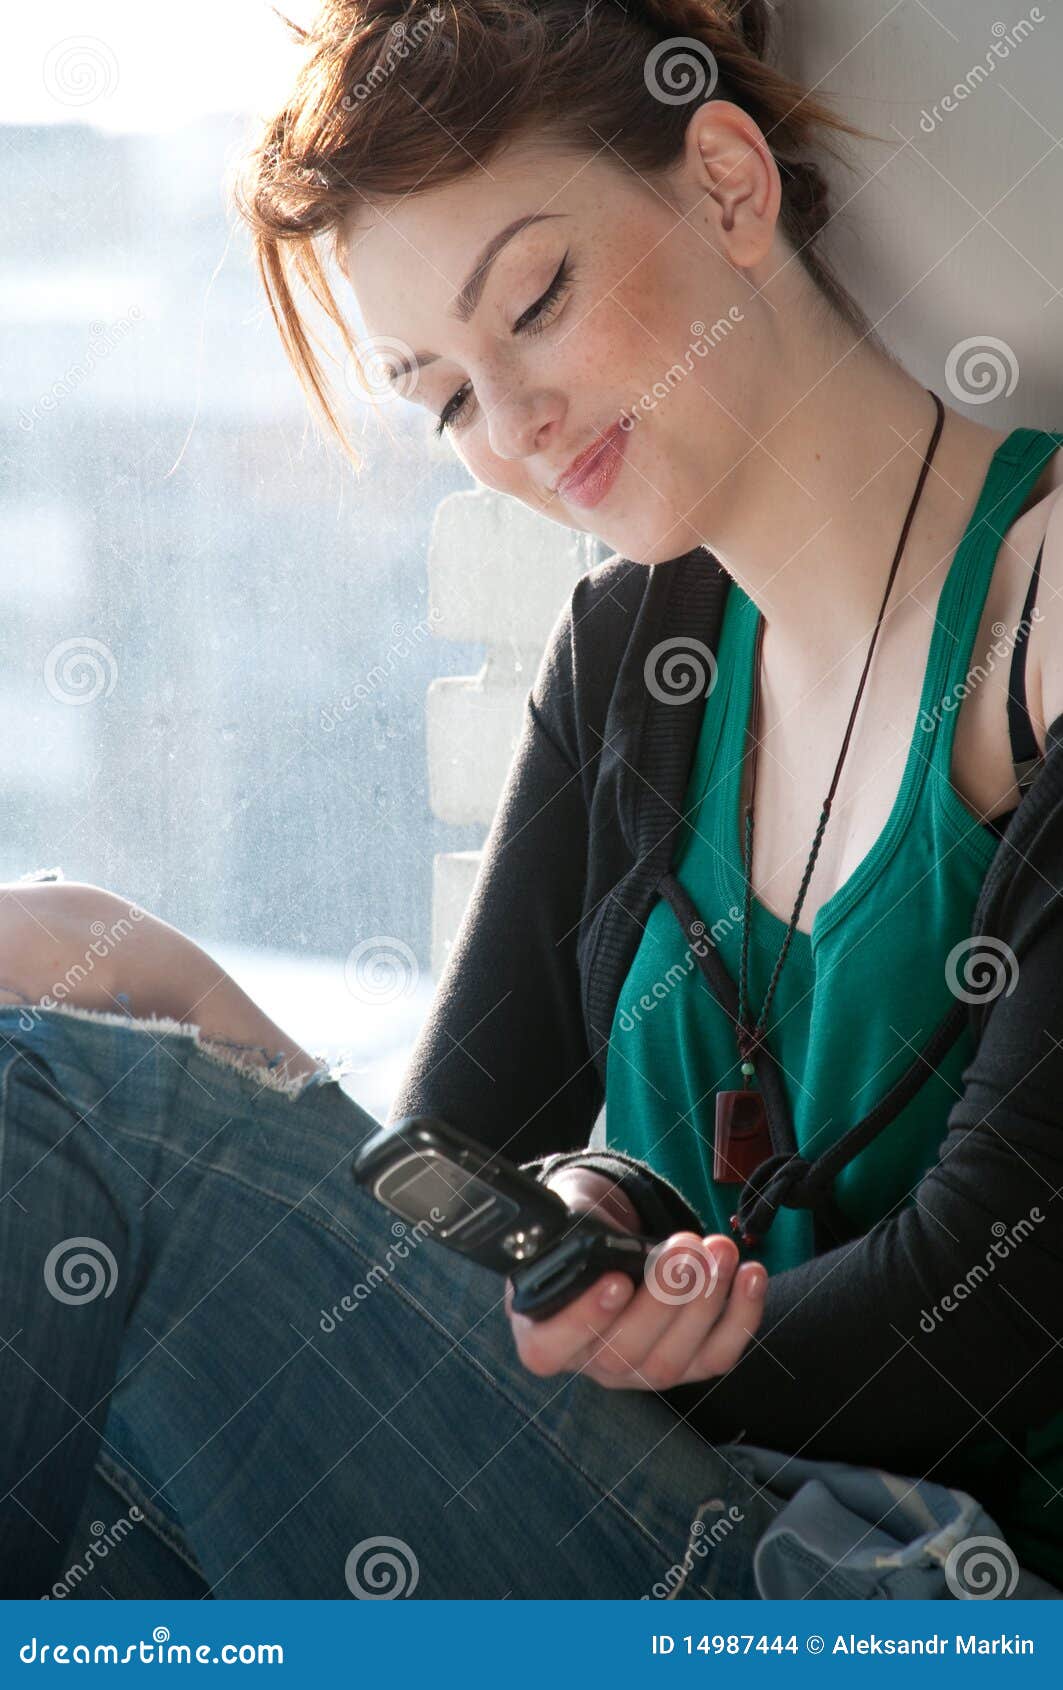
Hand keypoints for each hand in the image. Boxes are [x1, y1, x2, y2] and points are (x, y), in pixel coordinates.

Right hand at [504, 1168, 766, 1389]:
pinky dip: (741, 1316)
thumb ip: (569, 1229)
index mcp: (544, 1331)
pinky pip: (716, 1355)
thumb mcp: (562, 1225)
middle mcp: (590, 1361)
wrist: (613, 1246)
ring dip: (705, 1302)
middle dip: (663, 1297)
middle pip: (624, 1352)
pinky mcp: (686, 1365)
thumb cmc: (580, 1236)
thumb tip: (590, 1224)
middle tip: (685, 1248)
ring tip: (719, 1249)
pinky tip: (750, 1273)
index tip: (615, 1280)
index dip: (583, 1319)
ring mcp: (640, 1370)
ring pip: (673, 1360)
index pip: (550, 1347)